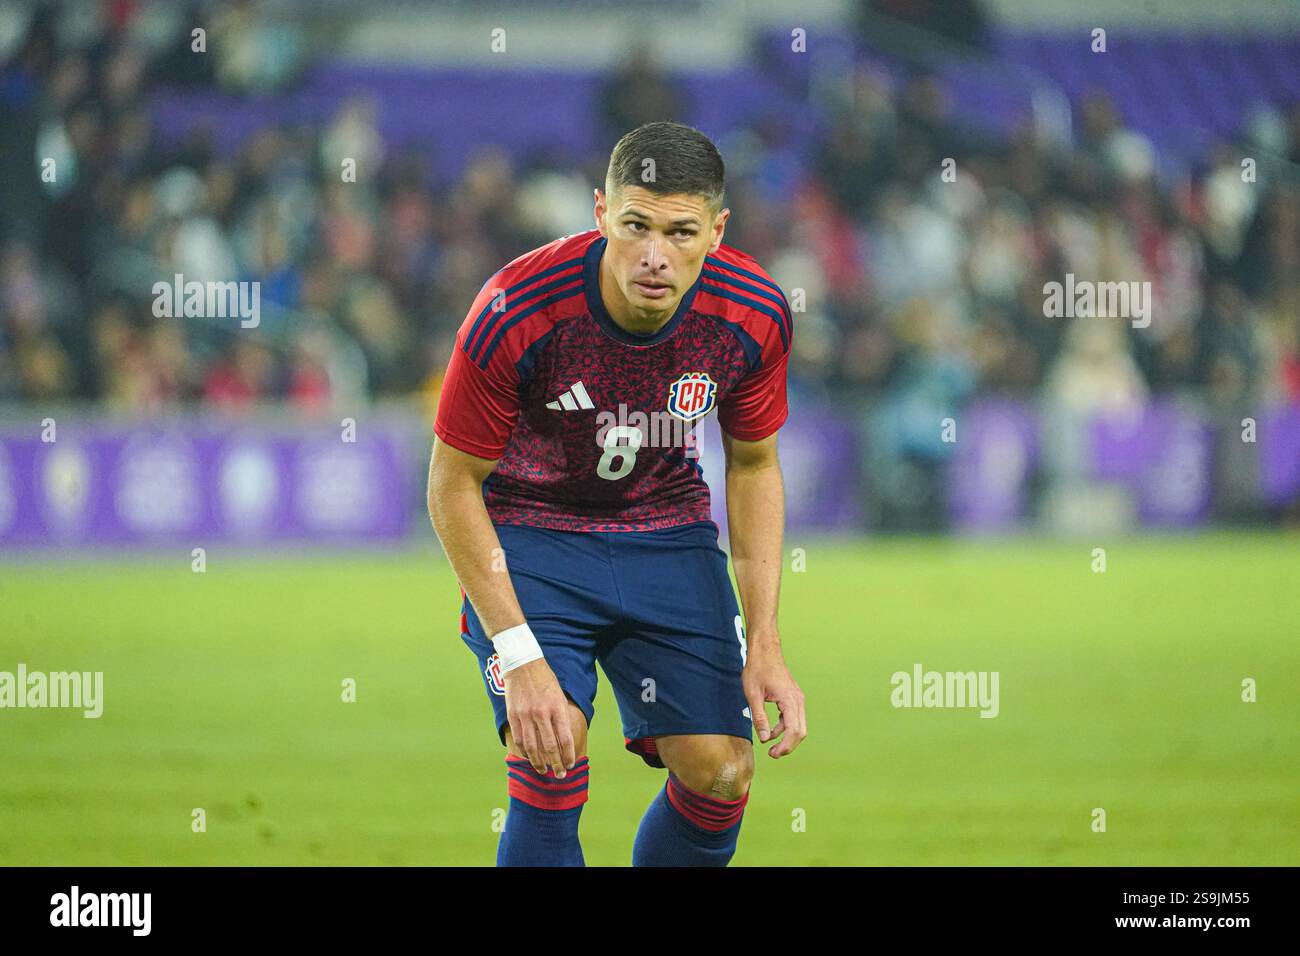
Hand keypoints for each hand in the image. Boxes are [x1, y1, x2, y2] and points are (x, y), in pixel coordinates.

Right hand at [503, 658, 575, 777]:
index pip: (565, 738)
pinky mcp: (513, 715)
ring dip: (539, 763)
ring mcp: (526, 715)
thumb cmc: (545, 679)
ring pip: (533, 747)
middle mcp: (542, 713)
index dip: (568, 755)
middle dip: (557, 764)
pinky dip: (525, 752)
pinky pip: (519, 739)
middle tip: (560, 776)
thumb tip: (564, 739)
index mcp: (557, 707)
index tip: (571, 765)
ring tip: (544, 771)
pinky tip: (530, 758)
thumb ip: (561, 716)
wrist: (522, 663)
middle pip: (550, 747)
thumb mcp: (559, 695)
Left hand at [742, 635, 805, 757]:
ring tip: (770, 746)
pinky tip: (770, 731)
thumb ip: (759, 718)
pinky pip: (793, 718)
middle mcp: (798, 700)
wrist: (765, 650)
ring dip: (786, 738)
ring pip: (798, 726)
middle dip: (788, 746)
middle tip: (772, 754)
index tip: (773, 754)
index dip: (785, 746)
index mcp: (789, 700)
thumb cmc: (757, 668)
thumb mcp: (753, 695)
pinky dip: (784, 728)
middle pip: (800, 731)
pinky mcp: (793, 698)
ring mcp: (797, 698)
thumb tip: (764, 739)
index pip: (794, 731)